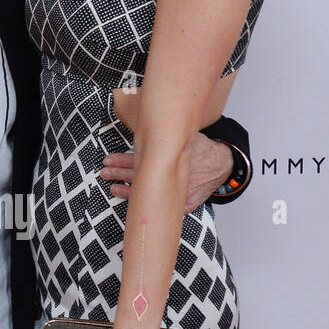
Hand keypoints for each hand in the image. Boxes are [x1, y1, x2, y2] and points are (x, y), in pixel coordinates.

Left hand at [101, 134, 232, 211]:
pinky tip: (134, 203)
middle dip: (119, 173)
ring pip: (148, 193)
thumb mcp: (184, 135)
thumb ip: (166, 134)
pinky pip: (164, 207)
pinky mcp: (186, 204)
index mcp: (171, 156)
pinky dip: (148, 205)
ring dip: (128, 190)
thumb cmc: (201, 148)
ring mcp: (180, 192)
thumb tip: (144, 121)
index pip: (141, 158)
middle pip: (140, 175)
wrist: (223, 164)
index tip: (108, 159)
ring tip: (113, 187)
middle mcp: (174, 175)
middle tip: (105, 172)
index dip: (122, 159)